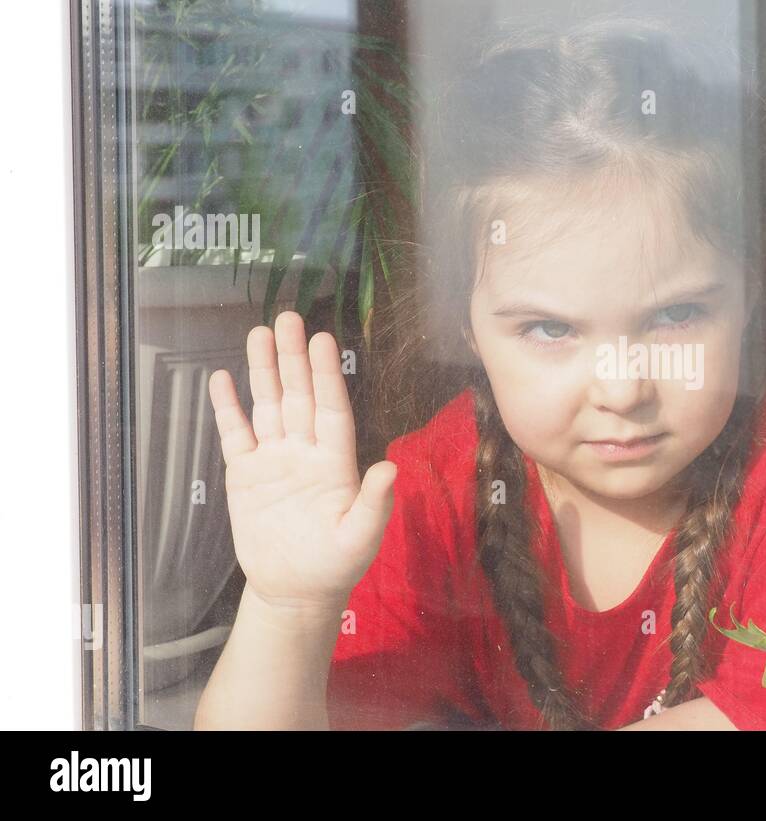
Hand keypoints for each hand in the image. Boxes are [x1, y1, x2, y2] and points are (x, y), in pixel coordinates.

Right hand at [208, 311, 396, 613]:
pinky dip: (227, 407)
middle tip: (288, 317)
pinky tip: (222, 379)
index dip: (327, 375)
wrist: (294, 591)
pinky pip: (234, 433)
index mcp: (335, 462)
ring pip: (267, 404)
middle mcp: (305, 451)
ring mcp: (273, 459)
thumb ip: (374, 503)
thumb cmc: (335, 565)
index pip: (331, 408)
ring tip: (259, 333)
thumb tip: (390, 468)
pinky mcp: (244, 474)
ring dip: (263, 370)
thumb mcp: (361, 537)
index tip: (324, 340)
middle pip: (298, 395)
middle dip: (293, 357)